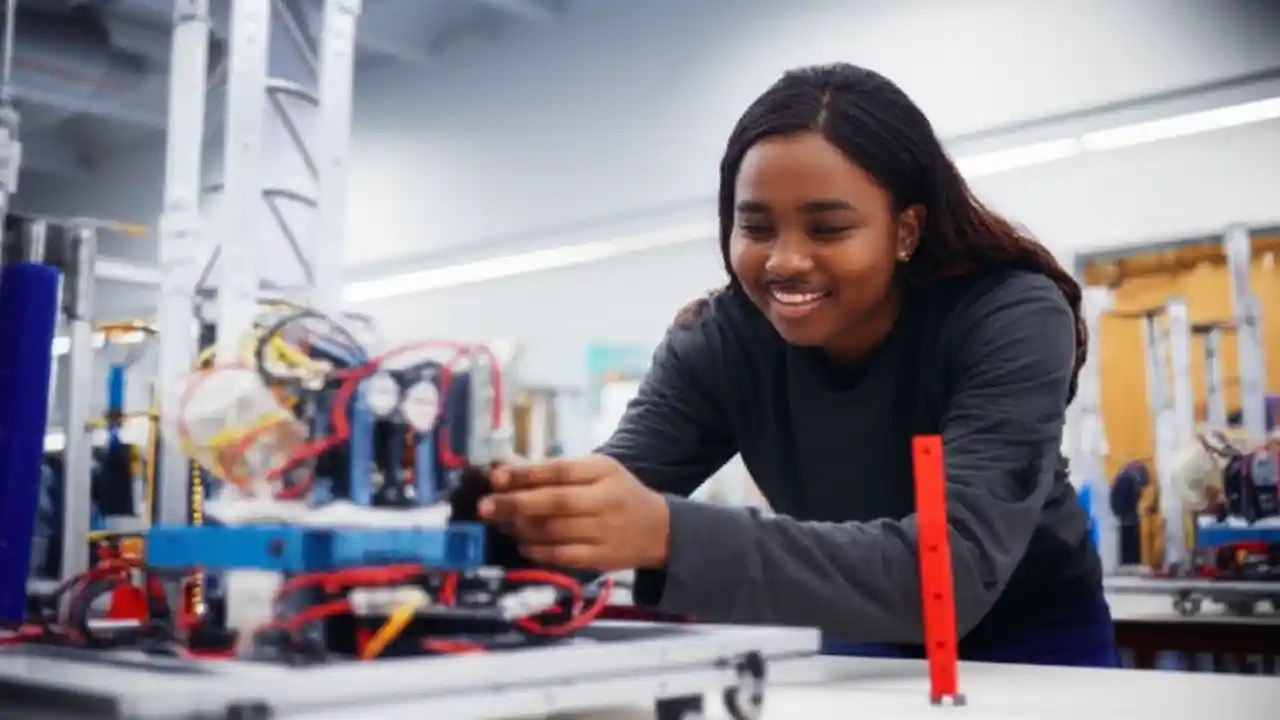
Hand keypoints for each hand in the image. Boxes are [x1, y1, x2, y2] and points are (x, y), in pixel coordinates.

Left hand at [477, 455, 670, 570]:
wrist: (660, 530)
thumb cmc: (620, 494)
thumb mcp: (600, 471)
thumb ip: (562, 471)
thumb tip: (511, 472)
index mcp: (603, 472)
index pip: (560, 471)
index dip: (526, 474)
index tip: (496, 477)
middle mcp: (604, 501)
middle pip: (554, 503)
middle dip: (514, 504)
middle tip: (485, 507)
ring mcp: (604, 533)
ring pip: (553, 532)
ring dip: (520, 529)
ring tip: (499, 524)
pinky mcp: (601, 559)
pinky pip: (561, 556)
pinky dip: (536, 550)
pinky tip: (521, 543)